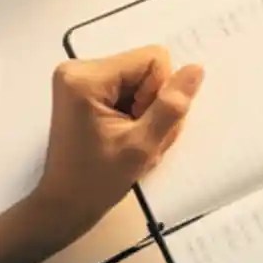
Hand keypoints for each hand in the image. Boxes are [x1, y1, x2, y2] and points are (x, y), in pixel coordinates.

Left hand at [34, 47, 203, 240]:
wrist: (66, 202)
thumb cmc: (100, 180)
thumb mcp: (143, 146)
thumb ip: (171, 106)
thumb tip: (196, 69)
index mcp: (86, 77)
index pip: (152, 59)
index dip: (160, 91)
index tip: (141, 123)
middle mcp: (78, 69)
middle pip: (145, 67)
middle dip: (152, 101)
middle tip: (136, 134)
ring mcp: (79, 78)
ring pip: (141, 79)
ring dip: (146, 109)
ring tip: (130, 137)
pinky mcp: (83, 89)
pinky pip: (128, 87)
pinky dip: (135, 110)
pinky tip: (124, 133)